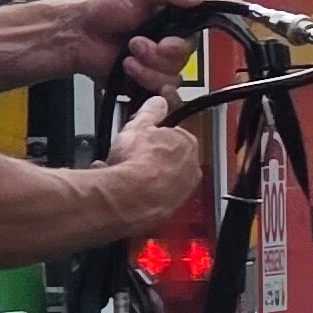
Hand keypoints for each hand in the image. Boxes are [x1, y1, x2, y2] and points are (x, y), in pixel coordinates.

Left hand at [72, 0, 203, 92]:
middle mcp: (167, 48)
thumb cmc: (103, 11)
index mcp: (172, 25)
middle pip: (182, 63)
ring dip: (146, 70)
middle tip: (134, 44)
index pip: (192, 41)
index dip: (178, 45)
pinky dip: (147, 86)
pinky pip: (160, 95)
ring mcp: (156, 68)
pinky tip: (132, 75)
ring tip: (127, 59)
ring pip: (172, 80)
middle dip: (156, 56)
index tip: (164, 41)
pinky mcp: (145, 85)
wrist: (78, 36)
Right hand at [104, 93, 205, 228]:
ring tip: (120, 171)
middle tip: (128, 154)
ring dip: (140, 175)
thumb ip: (150, 112)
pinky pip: (151, 197)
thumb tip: (157, 103)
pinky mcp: (169, 209)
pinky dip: (137, 193)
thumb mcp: (139, 126)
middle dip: (146, 156)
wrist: (130, 199)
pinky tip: (120, 189)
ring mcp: (182, 192)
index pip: (173, 134)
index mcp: (188, 144)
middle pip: (166, 158)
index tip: (140, 136)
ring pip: (158, 179)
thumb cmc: (138, 163)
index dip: (153, 135)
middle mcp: (191, 170)